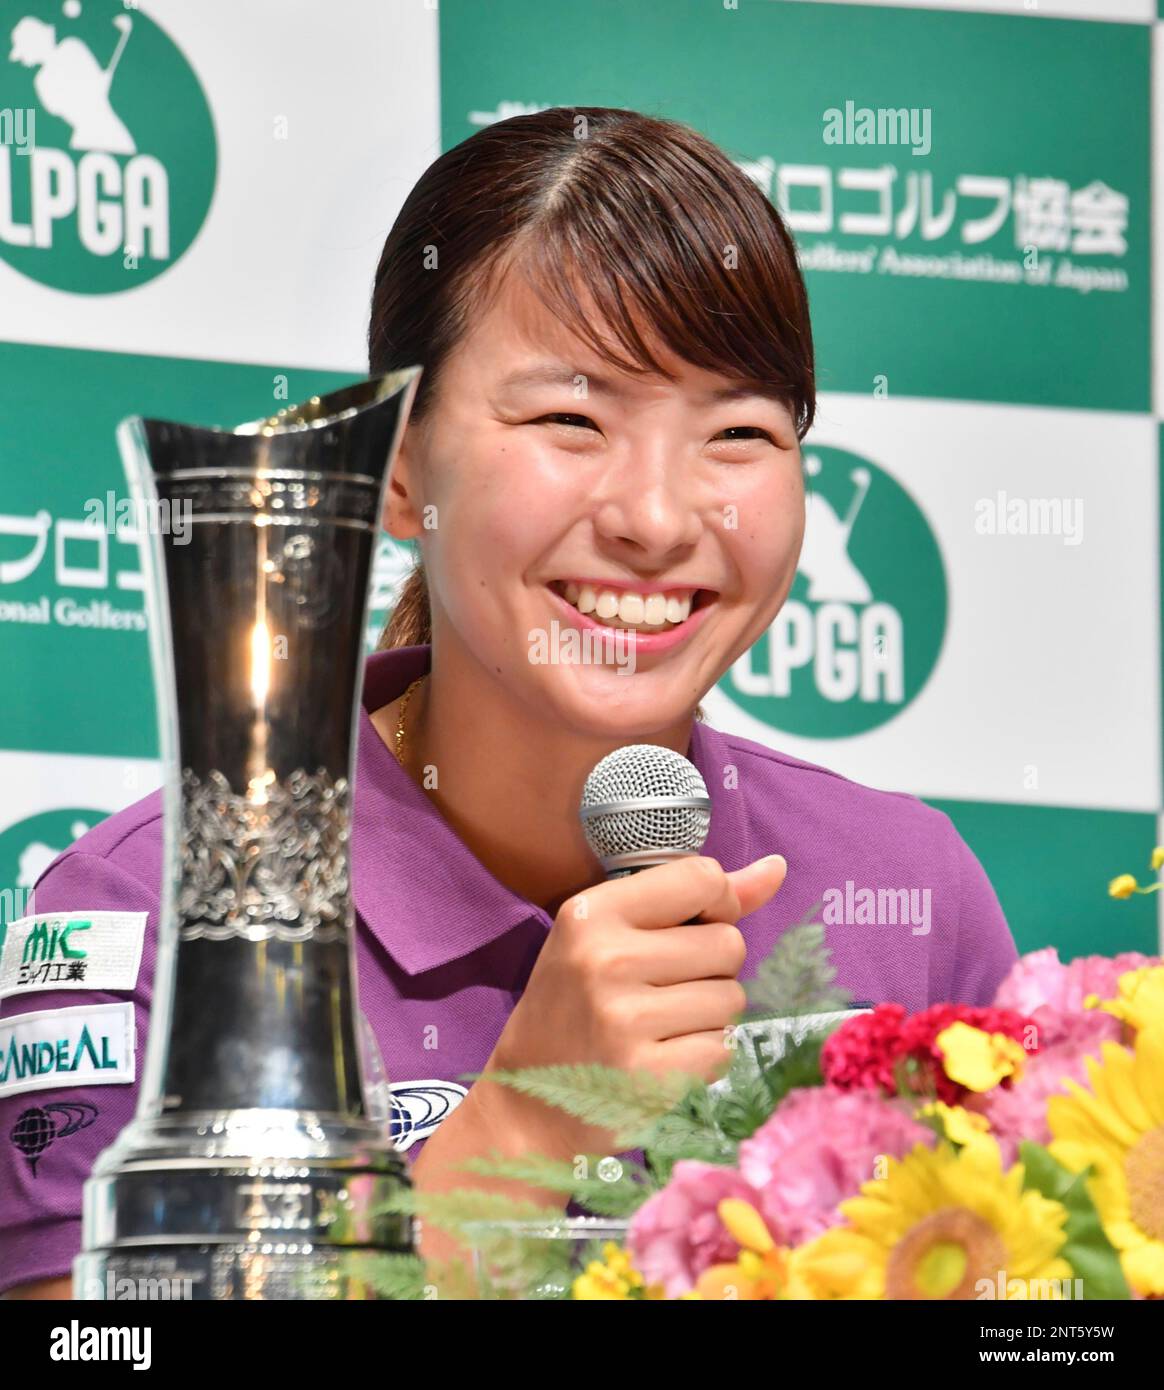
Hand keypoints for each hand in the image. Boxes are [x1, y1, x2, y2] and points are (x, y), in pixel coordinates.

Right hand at [480, 853, 787, 1155]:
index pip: (701, 878)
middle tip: (664, 989)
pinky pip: (723, 1048)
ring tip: (661, 1026)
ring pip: (732, 998)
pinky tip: (665, 1060)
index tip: (696, 927)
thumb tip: (775, 868)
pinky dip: (706, 1056)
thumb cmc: (576, 1007)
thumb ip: (695, 900)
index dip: (719, 903)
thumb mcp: (612, 938)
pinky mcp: (648, 1077)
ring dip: (711, 1014)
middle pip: (728, 943)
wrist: (529, 1104)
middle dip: (714, 968)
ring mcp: (625, 1021)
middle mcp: (606, 960)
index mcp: (592, 914)